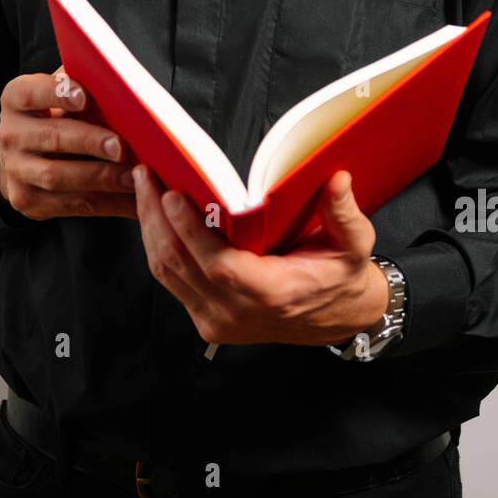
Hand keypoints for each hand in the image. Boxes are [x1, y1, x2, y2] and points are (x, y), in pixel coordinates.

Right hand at [0, 67, 137, 220]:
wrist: (24, 156)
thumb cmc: (56, 116)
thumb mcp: (61, 95)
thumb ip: (81, 86)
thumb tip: (121, 85)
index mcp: (16, 99)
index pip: (30, 93)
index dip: (56, 94)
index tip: (84, 96)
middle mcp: (10, 134)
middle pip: (51, 137)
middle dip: (88, 142)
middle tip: (119, 146)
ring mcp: (15, 171)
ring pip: (57, 176)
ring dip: (100, 177)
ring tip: (132, 176)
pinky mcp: (28, 201)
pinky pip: (71, 205)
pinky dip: (106, 203)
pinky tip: (131, 198)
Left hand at [132, 166, 390, 346]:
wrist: (336, 318)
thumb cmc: (341, 277)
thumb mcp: (353, 244)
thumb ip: (344, 214)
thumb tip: (338, 180)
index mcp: (274, 294)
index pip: (219, 265)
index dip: (191, 232)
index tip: (172, 196)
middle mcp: (239, 313)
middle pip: (181, 265)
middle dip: (156, 217)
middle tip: (146, 176)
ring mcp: (218, 321)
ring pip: (168, 273)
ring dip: (151, 229)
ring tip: (144, 188)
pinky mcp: (206, 320)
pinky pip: (172, 282)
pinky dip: (159, 246)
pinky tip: (155, 217)